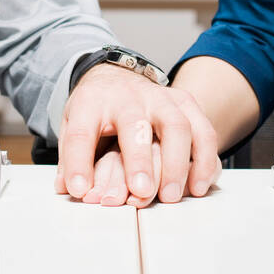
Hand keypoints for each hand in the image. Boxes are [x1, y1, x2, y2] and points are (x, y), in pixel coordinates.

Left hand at [54, 64, 220, 204]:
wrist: (117, 78)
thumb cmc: (96, 110)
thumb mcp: (72, 126)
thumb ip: (71, 158)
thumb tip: (69, 188)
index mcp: (92, 102)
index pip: (82, 131)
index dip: (79, 162)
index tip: (79, 189)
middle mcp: (128, 97)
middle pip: (135, 124)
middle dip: (140, 160)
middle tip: (141, 192)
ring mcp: (161, 98)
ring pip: (176, 125)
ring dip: (177, 164)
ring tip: (171, 196)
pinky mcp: (186, 104)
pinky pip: (203, 131)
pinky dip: (205, 160)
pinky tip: (198, 186)